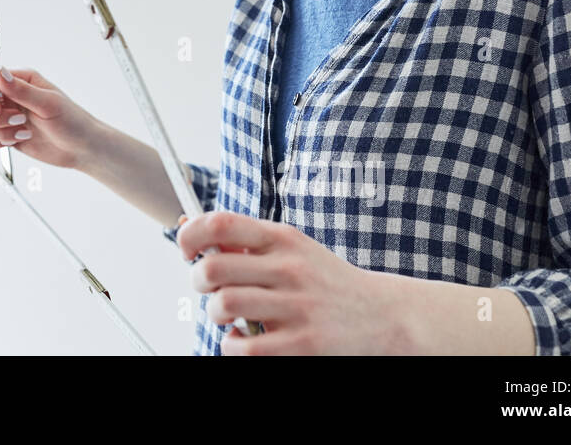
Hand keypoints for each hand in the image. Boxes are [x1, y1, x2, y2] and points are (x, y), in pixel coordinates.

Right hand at [0, 67, 97, 169]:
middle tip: (19, 122)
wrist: (81, 148)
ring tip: (23, 133)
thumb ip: (22, 90)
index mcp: (20, 80)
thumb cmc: (72, 121)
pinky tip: (16, 142)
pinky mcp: (5, 134)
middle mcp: (9, 96)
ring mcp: (6, 116)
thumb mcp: (49, 104)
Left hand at [177, 211, 406, 354]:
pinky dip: (230, 345)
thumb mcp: (292, 249)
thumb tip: (187, 229)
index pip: (221, 223)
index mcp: (283, 238)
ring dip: (214, 314)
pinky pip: (245, 347)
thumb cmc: (324, 281)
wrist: (383, 316)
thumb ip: (245, 243)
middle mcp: (289, 268)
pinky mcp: (303, 343)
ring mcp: (297, 306)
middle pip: (213, 268)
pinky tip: (239, 338)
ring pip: (224, 305)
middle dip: (197, 281)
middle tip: (207, 289)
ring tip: (226, 316)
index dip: (191, 235)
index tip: (187, 251)